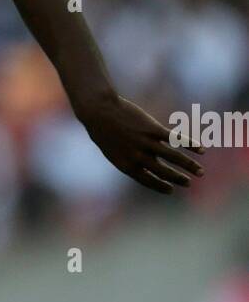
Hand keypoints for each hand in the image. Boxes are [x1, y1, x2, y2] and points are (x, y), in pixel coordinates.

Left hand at [79, 92, 203, 193]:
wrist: (99, 111)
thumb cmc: (103, 131)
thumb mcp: (113, 151)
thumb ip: (129, 160)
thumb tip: (144, 165)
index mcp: (127, 166)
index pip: (147, 181)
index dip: (160, 186)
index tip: (171, 190)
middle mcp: (138, 157)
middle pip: (163, 171)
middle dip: (178, 178)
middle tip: (190, 183)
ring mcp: (146, 142)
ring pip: (173, 157)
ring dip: (189, 165)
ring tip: (200, 172)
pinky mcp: (153, 128)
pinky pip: (176, 139)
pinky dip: (190, 144)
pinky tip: (201, 149)